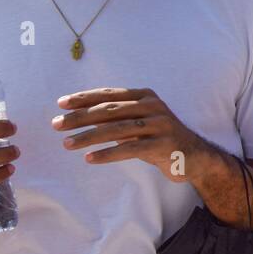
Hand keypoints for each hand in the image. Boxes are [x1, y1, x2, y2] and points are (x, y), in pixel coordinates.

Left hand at [52, 88, 206, 182]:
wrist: (196, 157)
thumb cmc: (160, 139)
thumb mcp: (139, 124)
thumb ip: (116, 118)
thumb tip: (79, 116)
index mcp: (146, 96)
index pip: (109, 94)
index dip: (84, 98)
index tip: (61, 104)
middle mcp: (154, 106)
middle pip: (110, 110)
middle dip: (80, 117)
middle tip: (56, 125)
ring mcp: (161, 125)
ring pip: (117, 129)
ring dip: (88, 137)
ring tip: (67, 144)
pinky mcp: (164, 144)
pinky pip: (131, 148)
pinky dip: (108, 153)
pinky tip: (90, 159)